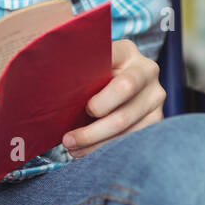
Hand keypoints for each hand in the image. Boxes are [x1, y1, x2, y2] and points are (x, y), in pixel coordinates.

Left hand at [61, 39, 164, 158]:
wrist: (116, 88)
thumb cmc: (91, 79)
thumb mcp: (86, 68)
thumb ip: (76, 70)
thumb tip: (47, 78)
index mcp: (127, 52)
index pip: (111, 60)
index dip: (99, 88)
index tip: (84, 107)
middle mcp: (147, 70)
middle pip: (123, 93)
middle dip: (93, 120)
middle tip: (67, 138)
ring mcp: (155, 96)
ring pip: (125, 123)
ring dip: (94, 141)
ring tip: (72, 148)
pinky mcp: (156, 119)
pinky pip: (131, 138)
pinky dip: (105, 148)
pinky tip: (86, 152)